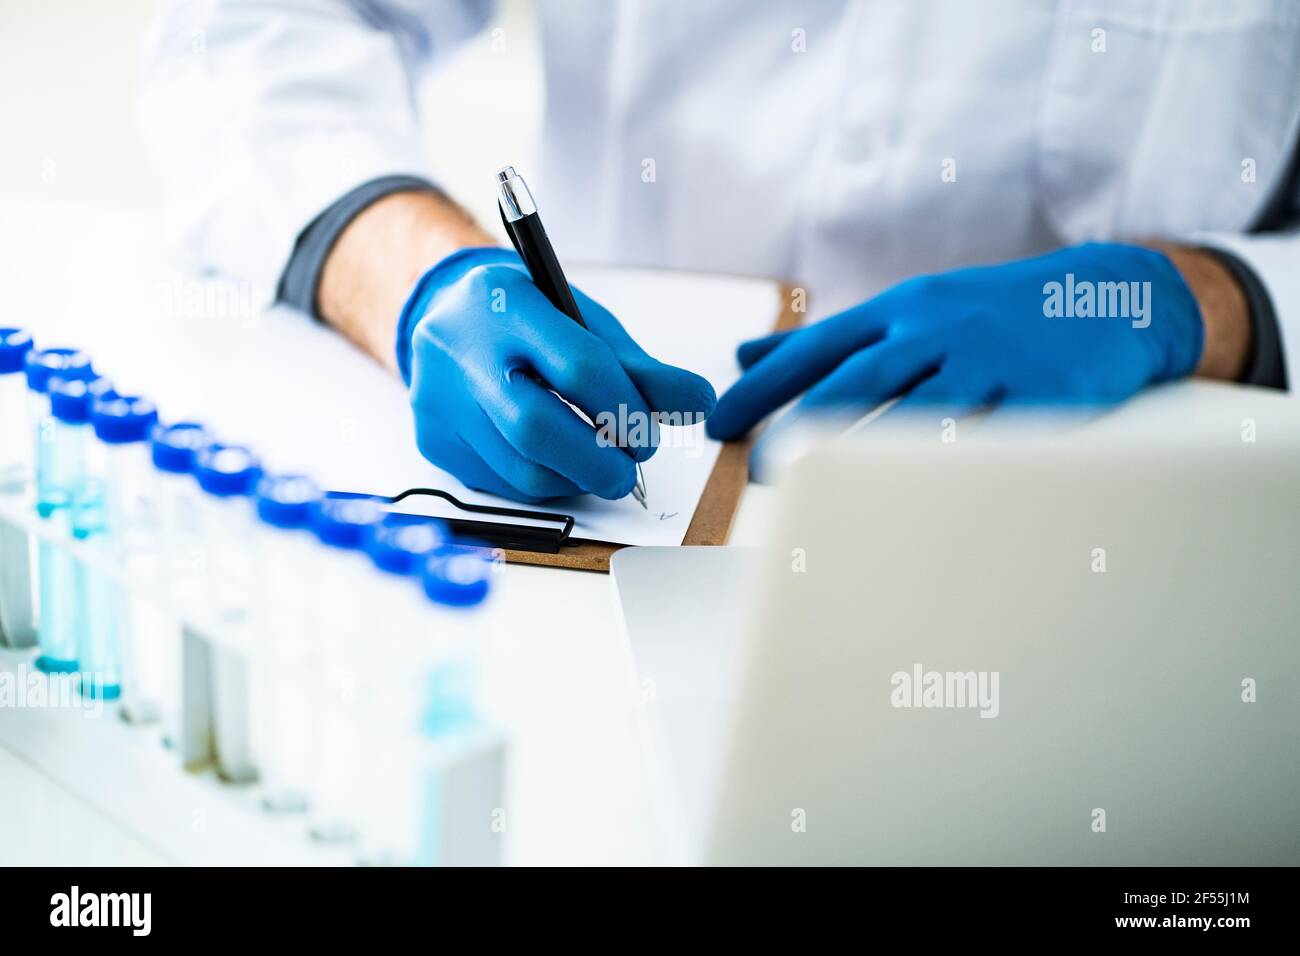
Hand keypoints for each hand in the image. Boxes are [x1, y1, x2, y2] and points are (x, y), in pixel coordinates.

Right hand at [398, 247, 715, 502]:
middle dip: (598, 462)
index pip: (577, 366)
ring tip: (597, 463)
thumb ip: (639, 366)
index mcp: (505, 302)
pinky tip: (557, 463)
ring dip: (576, 480)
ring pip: (521, 471)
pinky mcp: (433, 442)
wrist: (447, 316)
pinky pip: (503, 486)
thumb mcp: (582, 322)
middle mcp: (459, 351)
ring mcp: (439, 401)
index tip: (650, 432)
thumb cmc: (530, 318)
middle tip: (629, 469)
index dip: (625, 408)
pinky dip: (545, 484)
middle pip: (536, 430)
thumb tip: (696, 405)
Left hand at [707, 242, 1204, 465]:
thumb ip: (827, 338)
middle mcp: (933, 326)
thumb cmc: (990, 315)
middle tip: (757, 471)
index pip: (817, 347)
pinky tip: (905, 498)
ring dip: (858, 452)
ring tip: (815, 490)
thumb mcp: (909, 309)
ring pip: (910, 409)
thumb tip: (744, 352)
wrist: (1109, 298)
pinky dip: (940, 466)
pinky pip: (979, 436)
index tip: (720, 423)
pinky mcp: (1032, 391)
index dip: (764, 386)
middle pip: (852, 379)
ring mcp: (983, 356)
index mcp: (899, 308)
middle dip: (798, 425)